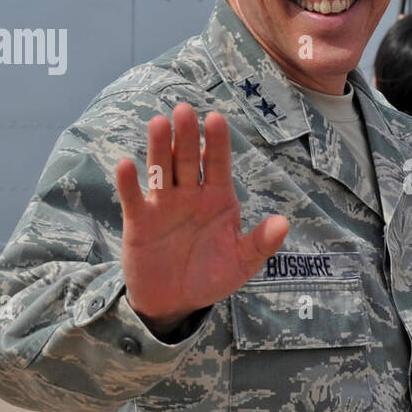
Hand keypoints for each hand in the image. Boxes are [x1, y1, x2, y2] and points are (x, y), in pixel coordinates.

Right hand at [115, 103, 288, 335]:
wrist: (175, 301)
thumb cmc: (211, 275)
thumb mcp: (242, 263)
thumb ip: (261, 243)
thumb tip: (284, 223)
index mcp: (217, 198)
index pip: (217, 164)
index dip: (216, 143)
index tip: (216, 119)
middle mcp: (189, 195)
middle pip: (186, 159)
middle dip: (186, 136)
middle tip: (184, 110)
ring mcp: (163, 205)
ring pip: (160, 170)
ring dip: (159, 147)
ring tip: (159, 123)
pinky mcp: (139, 221)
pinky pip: (133, 198)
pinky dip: (129, 183)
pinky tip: (126, 164)